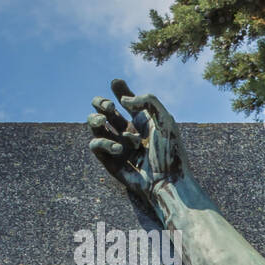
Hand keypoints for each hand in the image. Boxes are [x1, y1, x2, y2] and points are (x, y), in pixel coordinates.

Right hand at [87, 78, 186, 214]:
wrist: (167, 181)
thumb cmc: (170, 152)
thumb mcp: (165, 121)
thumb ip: (148, 101)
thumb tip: (124, 101)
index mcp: (142, 121)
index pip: (125, 100)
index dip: (119, 90)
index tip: (116, 83)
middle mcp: (128, 131)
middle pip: (103, 110)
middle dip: (100, 102)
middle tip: (110, 107)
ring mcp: (117, 145)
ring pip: (94, 124)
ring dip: (95, 119)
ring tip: (103, 120)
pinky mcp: (109, 160)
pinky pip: (95, 144)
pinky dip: (104, 142)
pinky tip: (119, 149)